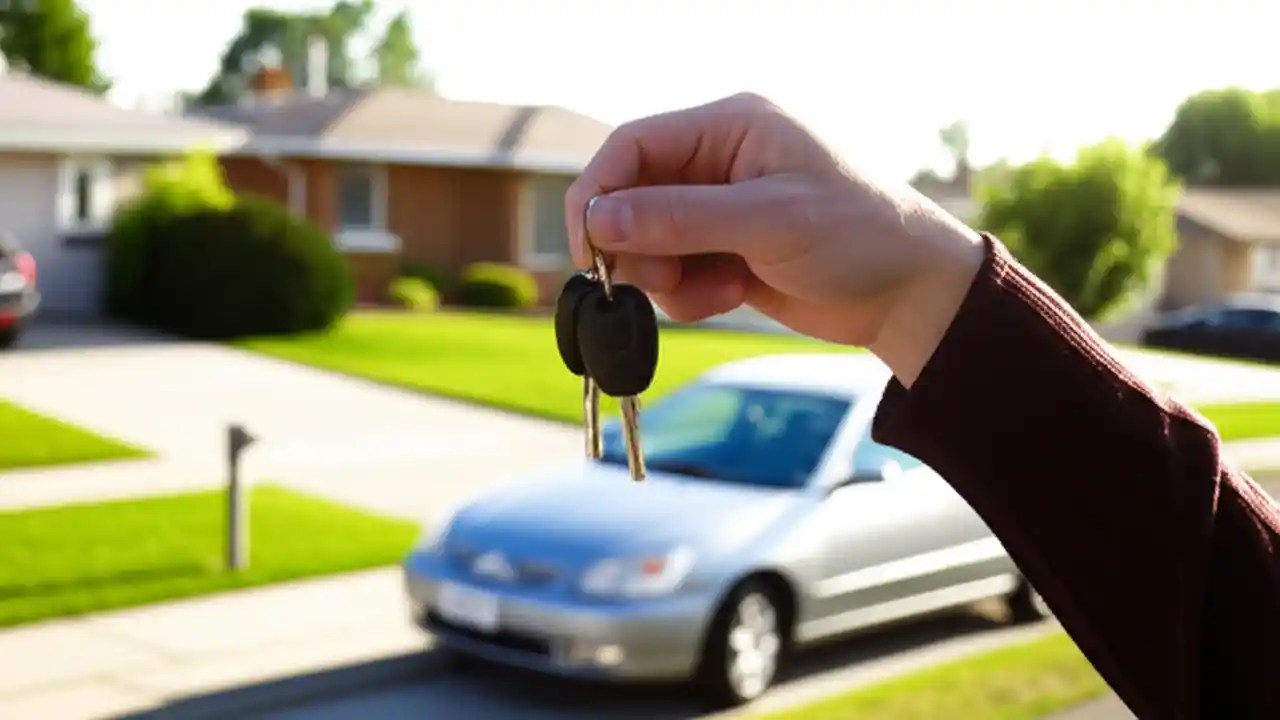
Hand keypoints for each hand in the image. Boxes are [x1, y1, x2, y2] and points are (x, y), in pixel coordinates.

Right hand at [565, 92, 985, 385]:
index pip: (634, 145)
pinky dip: (691, 293)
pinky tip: (735, 294)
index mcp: (731, 126)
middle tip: (661, 280)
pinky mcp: (726, 250)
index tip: (588, 249)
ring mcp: (721, 208)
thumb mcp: (768, 222)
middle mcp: (719, 160)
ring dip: (668, 276)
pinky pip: (675, 273)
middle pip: (632, 197)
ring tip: (720, 289)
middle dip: (637, 246)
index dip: (599, 193)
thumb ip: (678, 219)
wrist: (912, 296)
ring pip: (648, 243)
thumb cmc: (859, 237)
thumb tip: (597, 221)